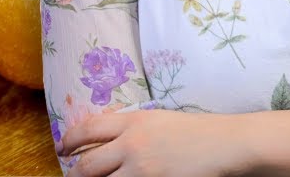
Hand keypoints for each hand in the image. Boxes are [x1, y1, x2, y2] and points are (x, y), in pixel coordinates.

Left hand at [59, 110, 243, 176]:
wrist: (226, 143)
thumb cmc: (195, 130)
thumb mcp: (156, 119)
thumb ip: (129, 127)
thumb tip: (103, 139)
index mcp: (131, 122)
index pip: (87, 129)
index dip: (69, 141)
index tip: (62, 149)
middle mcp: (131, 146)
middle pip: (88, 165)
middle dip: (75, 173)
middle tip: (72, 175)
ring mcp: (143, 170)